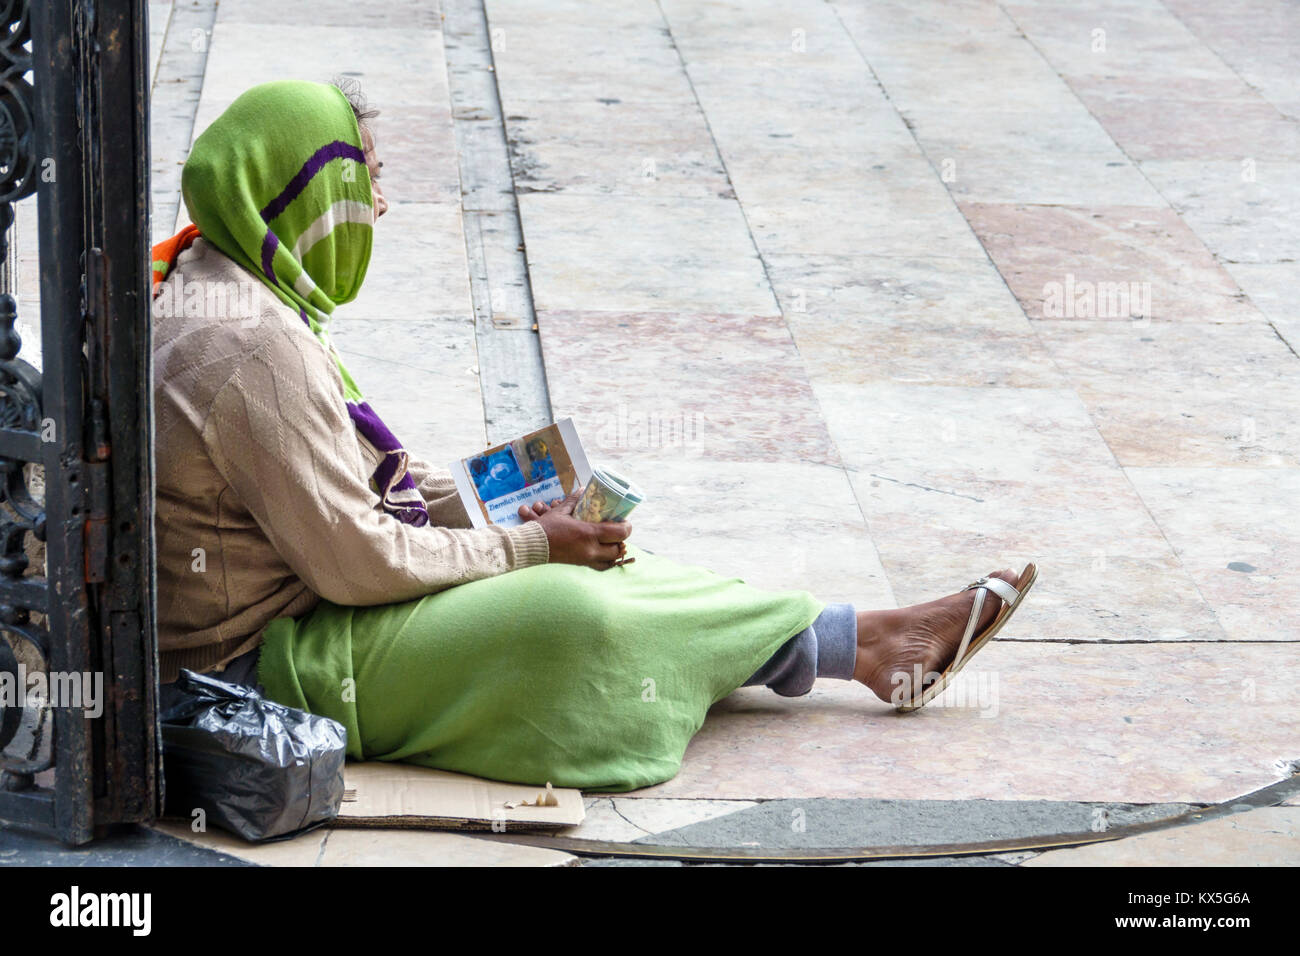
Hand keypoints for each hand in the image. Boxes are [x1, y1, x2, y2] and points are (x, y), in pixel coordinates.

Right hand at [518, 489, 632, 570]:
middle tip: (618, 530)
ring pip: (611, 560)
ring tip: (612, 542)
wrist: (533, 546)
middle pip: (618, 548)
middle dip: (622, 540)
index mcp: (588, 533)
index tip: (625, 521)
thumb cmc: (546, 527)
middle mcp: (591, 549)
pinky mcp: (581, 564)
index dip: (627, 527)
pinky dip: (607, 561)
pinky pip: (601, 566)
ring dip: (615, 551)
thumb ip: (575, 500)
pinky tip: (604, 552)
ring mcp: (586, 559)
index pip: (619, 533)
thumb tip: (583, 489)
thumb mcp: (561, 510)